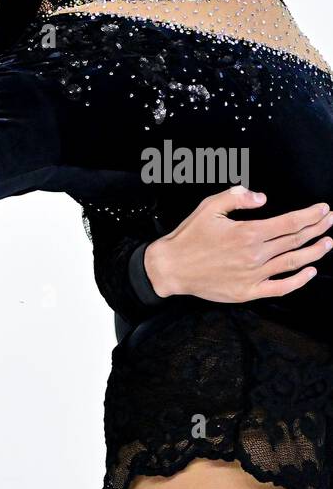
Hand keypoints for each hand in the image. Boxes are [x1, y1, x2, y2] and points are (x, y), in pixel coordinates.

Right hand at [145, 189, 332, 302]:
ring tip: (328, 242)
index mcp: (247, 232)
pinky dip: (298, 280)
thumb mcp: (209, 207)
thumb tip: (262, 197)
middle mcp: (255, 255)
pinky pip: (280, 288)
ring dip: (314, 252)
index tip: (323, 209)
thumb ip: (236, 198)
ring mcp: (254, 276)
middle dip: (316, 229)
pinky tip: (310, 272)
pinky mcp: (249, 292)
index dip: (309, 216)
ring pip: (293, 263)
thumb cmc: (189, 235)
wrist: (172, 267)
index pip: (289, 223)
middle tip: (330, 220)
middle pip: (295, 241)